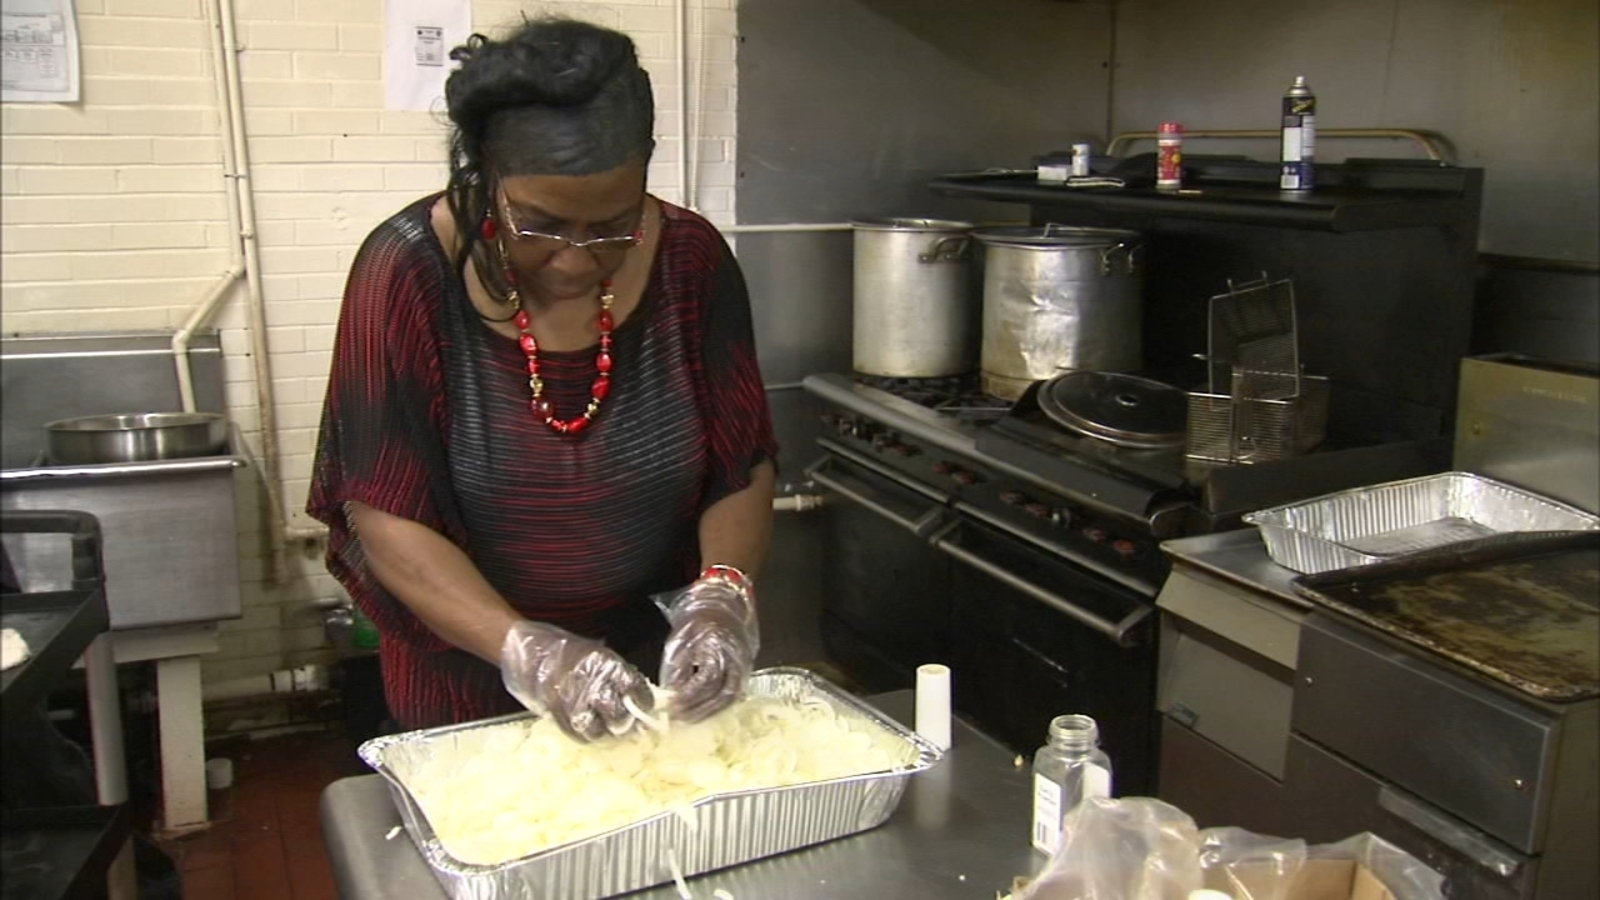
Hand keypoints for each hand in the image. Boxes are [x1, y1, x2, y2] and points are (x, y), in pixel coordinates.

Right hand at [499, 621, 652, 741]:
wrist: (531, 654)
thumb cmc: (566, 651)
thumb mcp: (598, 655)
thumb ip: (616, 674)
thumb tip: (634, 695)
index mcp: (606, 666)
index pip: (634, 687)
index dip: (643, 699)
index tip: (646, 705)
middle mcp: (592, 686)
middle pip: (619, 714)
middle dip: (627, 721)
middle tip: (632, 723)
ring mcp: (574, 704)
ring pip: (599, 731)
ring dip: (607, 732)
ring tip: (610, 728)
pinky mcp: (559, 718)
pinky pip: (580, 736)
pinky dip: (589, 735)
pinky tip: (591, 728)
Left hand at [657, 567, 758, 722]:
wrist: (727, 594)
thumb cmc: (700, 611)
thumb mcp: (682, 635)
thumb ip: (677, 665)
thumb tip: (672, 692)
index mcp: (719, 646)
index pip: (705, 681)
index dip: (688, 698)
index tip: (672, 708)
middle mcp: (736, 657)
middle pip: (722, 694)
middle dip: (700, 710)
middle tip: (680, 720)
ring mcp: (745, 661)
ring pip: (731, 695)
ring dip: (711, 710)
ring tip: (692, 718)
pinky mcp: (746, 664)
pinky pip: (735, 688)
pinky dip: (721, 702)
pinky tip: (707, 708)